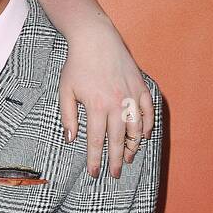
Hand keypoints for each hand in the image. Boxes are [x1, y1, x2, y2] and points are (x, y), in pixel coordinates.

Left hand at [59, 22, 154, 177]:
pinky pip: (148, 110)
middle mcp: (116, 103)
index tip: (94, 173)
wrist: (95, 38)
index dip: (95, 160)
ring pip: (136, 128)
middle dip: (116, 160)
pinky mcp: (140, 86)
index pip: (95, 141)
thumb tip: (71, 139)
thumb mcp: (65, 91)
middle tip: (114, 174)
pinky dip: (148, 125)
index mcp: (96, 107)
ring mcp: (130, 94)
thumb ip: (67, 117)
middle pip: (118, 140)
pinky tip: (144, 136)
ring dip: (134, 145)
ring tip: (129, 157)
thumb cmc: (77, 64)